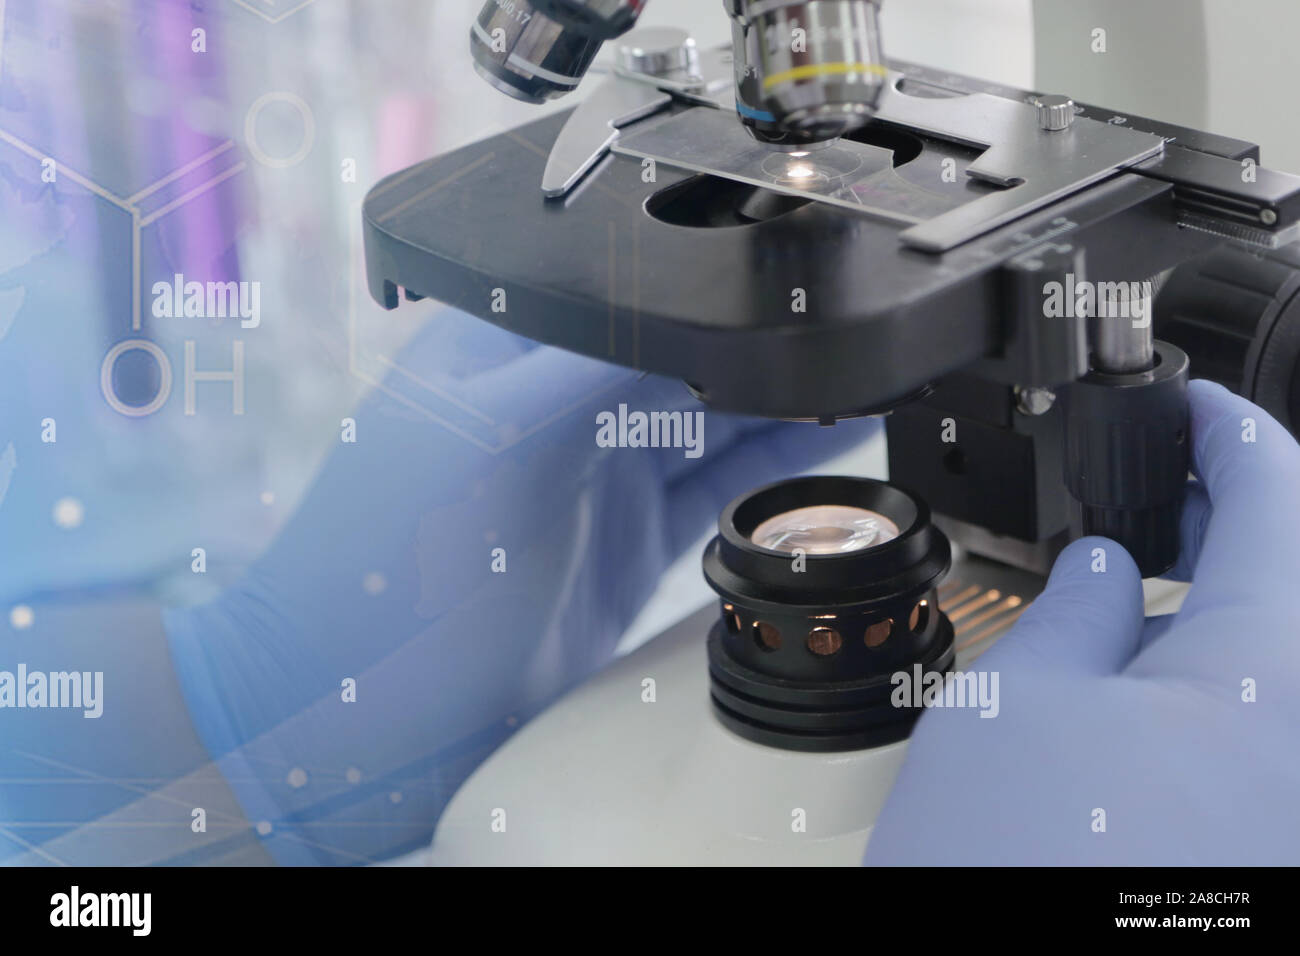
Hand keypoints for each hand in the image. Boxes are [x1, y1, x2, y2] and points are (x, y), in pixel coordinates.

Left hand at [163, 313, 878, 863]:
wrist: (363, 716)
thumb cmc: (388, 560)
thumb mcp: (495, 429)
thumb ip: (597, 361)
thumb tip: (702, 310)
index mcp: (511, 346)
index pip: (636, 297)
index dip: (716, 291)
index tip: (797, 286)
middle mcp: (559, 403)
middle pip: (686, 355)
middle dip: (765, 346)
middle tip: (855, 336)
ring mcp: (595, 478)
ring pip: (713, 423)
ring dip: (783, 407)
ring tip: (869, 379)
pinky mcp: (624, 547)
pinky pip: (715, 496)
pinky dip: (771, 479)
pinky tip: (826, 457)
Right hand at [865, 380, 1299, 864]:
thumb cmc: (1014, 869)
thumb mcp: (1020, 701)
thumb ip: (1080, 609)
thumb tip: (1112, 569)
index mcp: (1277, 676)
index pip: (1283, 501)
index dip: (1234, 433)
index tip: (1194, 405)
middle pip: (1299, 583)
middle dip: (1238, 519)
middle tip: (1163, 488)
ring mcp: (1293, 802)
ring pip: (1283, 660)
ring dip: (1228, 604)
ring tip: (1148, 581)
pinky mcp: (1268, 846)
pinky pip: (1267, 728)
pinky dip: (1222, 680)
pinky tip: (1153, 679)